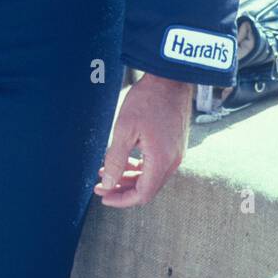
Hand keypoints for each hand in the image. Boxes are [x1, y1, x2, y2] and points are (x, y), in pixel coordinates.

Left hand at [92, 72, 192, 207]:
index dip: (121, 199)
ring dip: (129, 177)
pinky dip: (140, 167)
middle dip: (122, 189)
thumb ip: (116, 160)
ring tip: (107, 171)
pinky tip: (125, 160)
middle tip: (100, 185)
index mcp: (161, 161)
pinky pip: (157, 165)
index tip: (102, 195)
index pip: (142, 194)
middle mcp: (173, 161)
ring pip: (152, 177)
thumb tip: (107, 184)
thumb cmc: (146, 100)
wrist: (170, 78)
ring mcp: (176, 153)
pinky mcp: (175, 145)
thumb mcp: (125, 129)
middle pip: (147, 188)